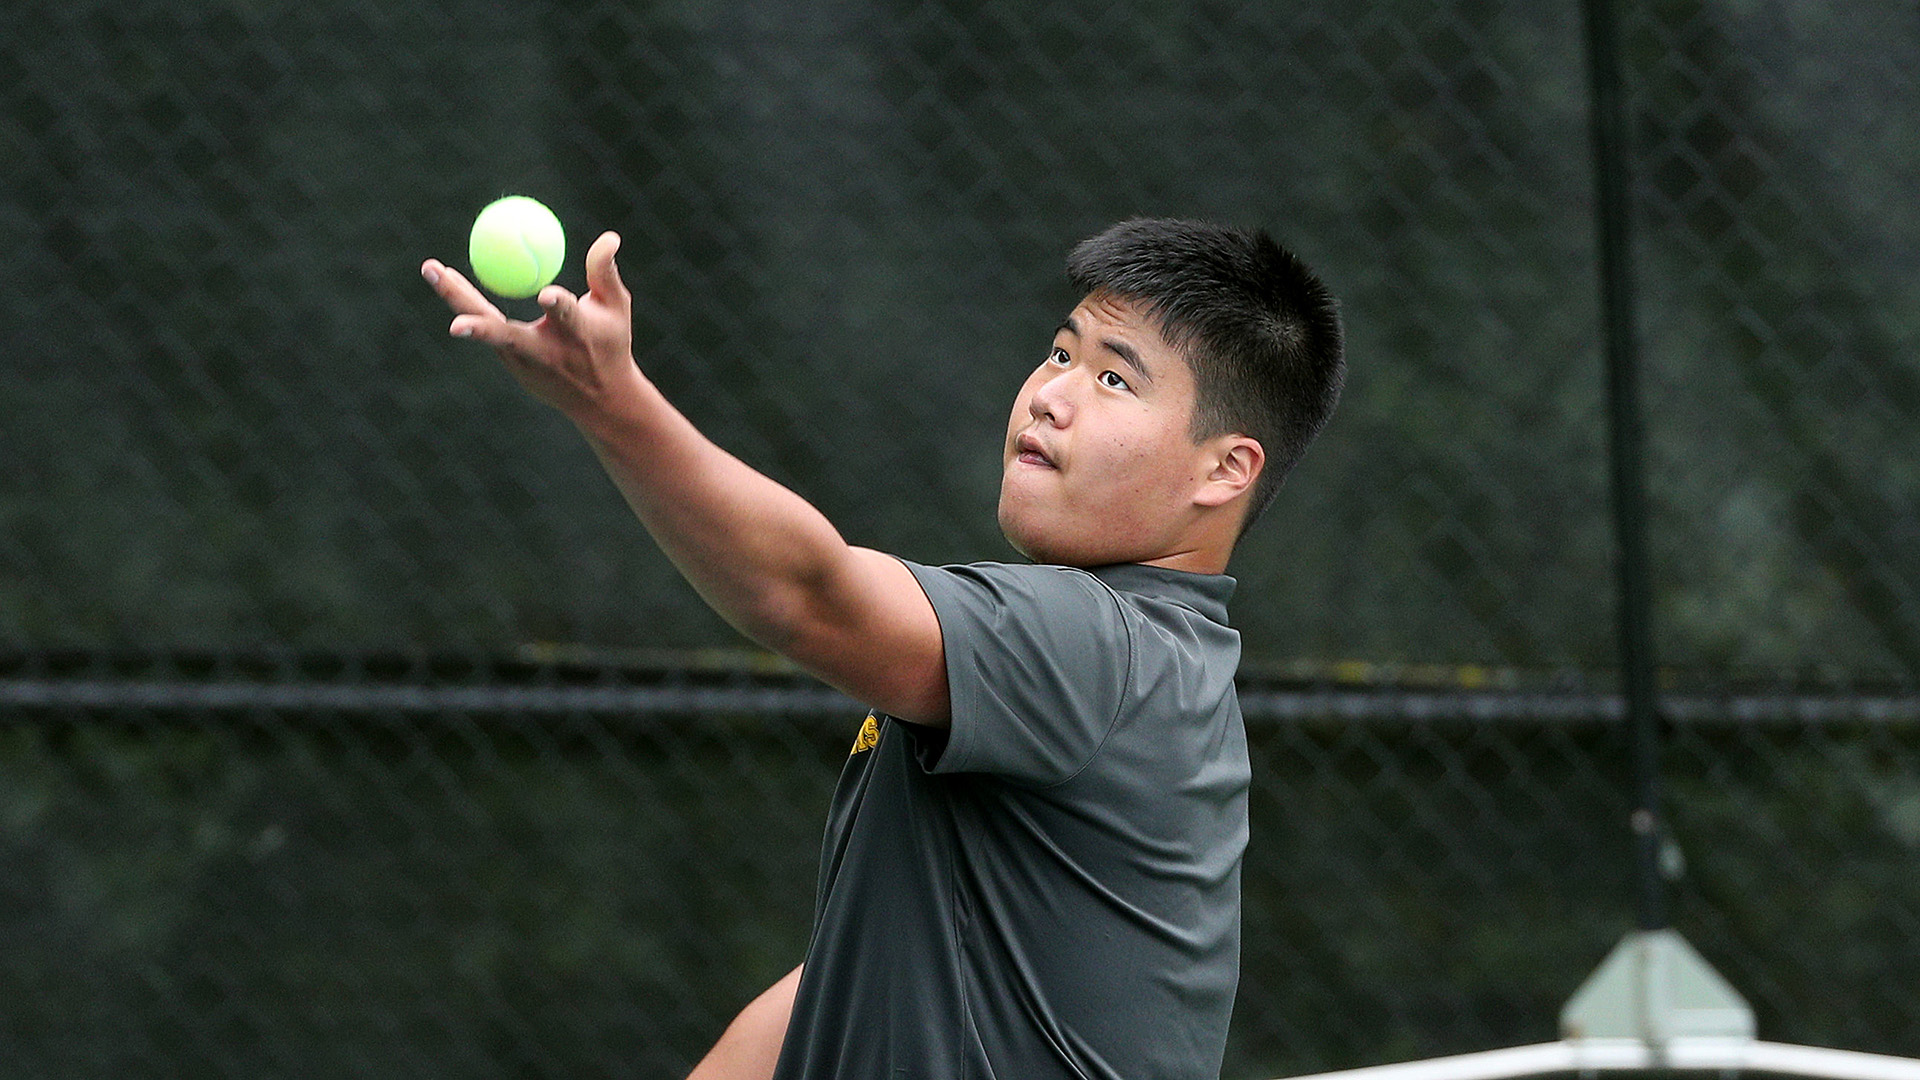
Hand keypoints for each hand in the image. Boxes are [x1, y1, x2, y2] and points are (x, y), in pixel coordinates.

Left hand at [421, 230, 641, 417]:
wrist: (601, 400)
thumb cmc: (611, 344)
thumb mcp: (617, 309)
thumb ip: (605, 273)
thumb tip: (610, 236)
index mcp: (577, 334)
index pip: (567, 316)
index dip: (557, 305)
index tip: (546, 295)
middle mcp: (546, 352)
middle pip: (504, 332)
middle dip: (476, 318)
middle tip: (449, 284)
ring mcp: (524, 363)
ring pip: (486, 328)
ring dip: (457, 298)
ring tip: (431, 268)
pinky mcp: (512, 366)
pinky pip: (487, 329)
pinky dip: (469, 305)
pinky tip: (450, 282)